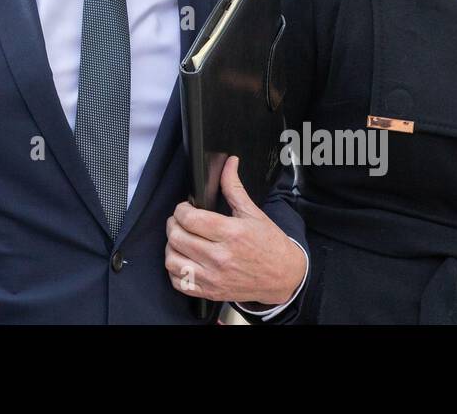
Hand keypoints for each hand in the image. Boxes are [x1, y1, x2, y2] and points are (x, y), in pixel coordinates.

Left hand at [164, 155, 306, 304]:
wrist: (285, 277)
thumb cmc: (270, 245)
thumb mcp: (253, 213)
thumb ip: (234, 187)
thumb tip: (228, 163)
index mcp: (231, 233)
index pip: (190, 218)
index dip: (181, 209)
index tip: (185, 208)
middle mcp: (220, 257)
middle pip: (177, 237)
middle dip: (173, 224)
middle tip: (180, 221)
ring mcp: (214, 277)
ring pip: (173, 261)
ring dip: (171, 247)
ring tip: (180, 240)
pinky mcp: (211, 292)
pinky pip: (180, 283)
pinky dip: (176, 271)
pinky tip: (184, 260)